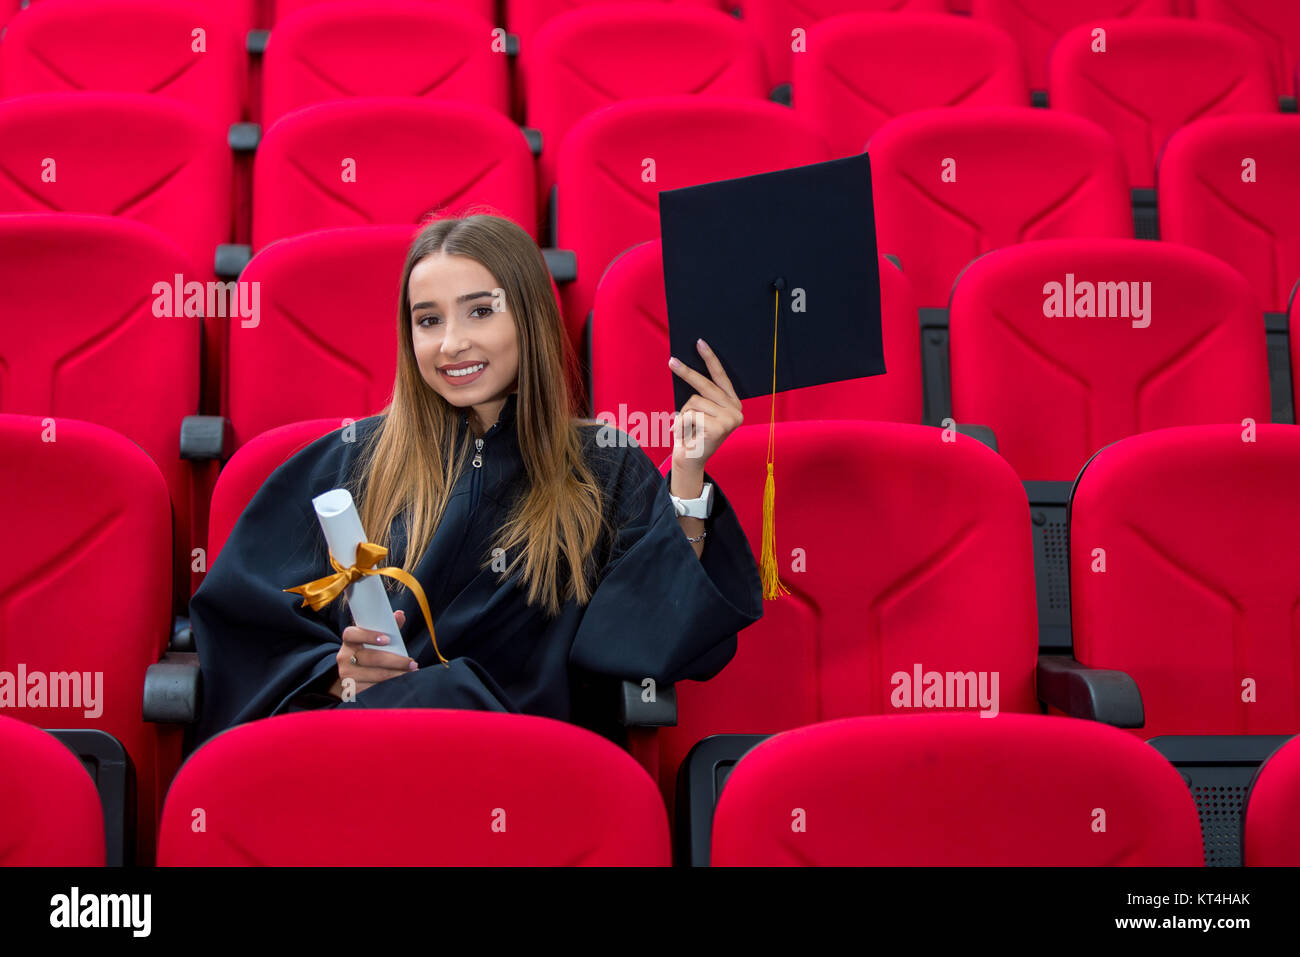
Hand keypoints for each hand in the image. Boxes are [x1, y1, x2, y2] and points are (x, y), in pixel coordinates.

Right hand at [329, 609, 416, 697]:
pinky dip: (390, 685)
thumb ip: (388, 627)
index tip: (387, 639)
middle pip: (370, 658)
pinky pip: (375, 688)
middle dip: (394, 660)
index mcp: (349, 641)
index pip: (352, 634)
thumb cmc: (369, 653)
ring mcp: (347, 675)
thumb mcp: (374, 640)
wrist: (354, 677)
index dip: (368, 635)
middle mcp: (344, 658)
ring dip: (397, 673)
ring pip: (375, 675)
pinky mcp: (353, 690)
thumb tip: (400, 614)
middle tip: (411, 662)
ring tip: (411, 671)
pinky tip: (401, 682)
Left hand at [668, 338, 742, 474]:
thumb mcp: (697, 410)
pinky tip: (687, 435)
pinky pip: (690, 414)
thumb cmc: (692, 433)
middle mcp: (736, 411)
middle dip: (686, 373)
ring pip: (694, 401)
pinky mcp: (719, 428)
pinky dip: (682, 424)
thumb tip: (687, 367)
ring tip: (687, 428)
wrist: (689, 460)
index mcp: (733, 404)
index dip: (710, 359)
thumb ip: (700, 394)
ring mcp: (730, 420)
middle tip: (671, 361)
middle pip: (706, 385)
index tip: (699, 342)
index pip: (720, 377)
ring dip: (683, 414)